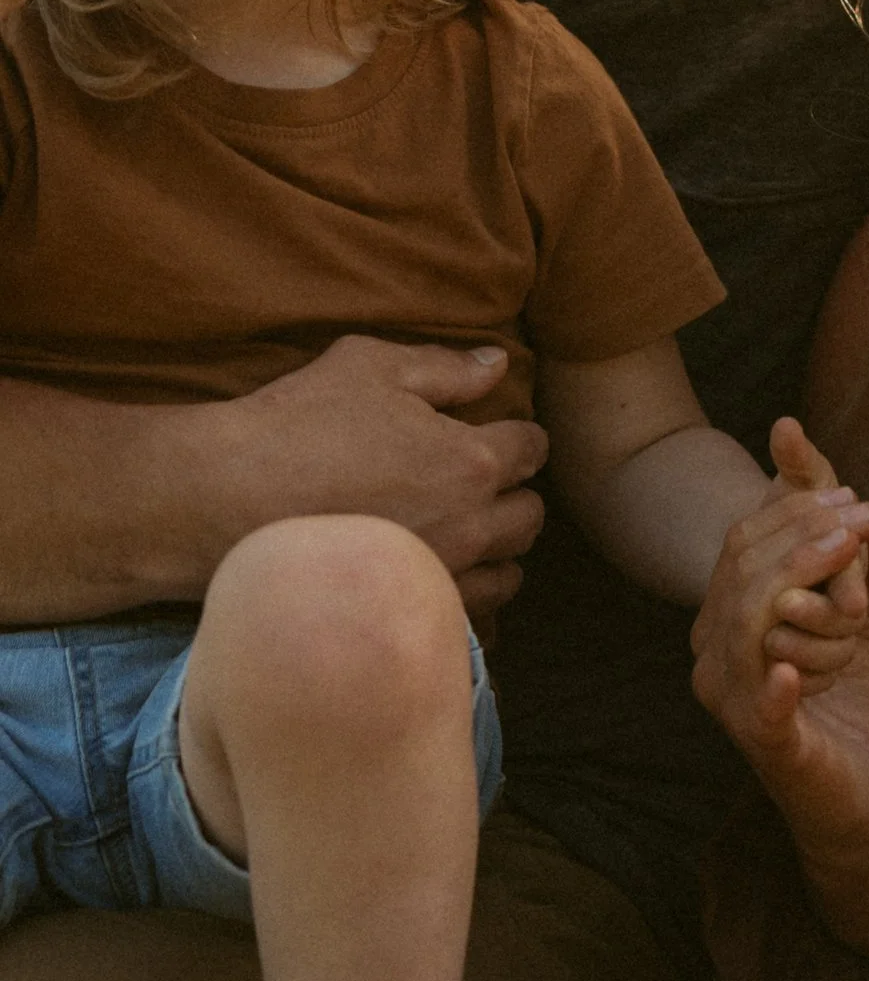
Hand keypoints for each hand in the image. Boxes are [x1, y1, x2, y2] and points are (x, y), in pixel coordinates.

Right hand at [214, 337, 547, 616]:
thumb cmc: (297, 425)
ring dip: (499, 549)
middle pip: (529, 514)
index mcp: (471, 459)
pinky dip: (470, 597)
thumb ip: (444, 368)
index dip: (517, 436)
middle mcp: (471, 524)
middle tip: (480, 482)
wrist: (224, 499)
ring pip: (509, 571)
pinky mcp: (406, 613)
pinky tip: (443, 577)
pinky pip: (471, 618)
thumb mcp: (371, 368)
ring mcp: (442, 577)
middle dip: (514, 493)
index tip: (497, 434)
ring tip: (467, 532)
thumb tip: (497, 363)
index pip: (532, 448)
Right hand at [693, 417, 868, 942]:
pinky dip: (774, 689)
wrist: (862, 792)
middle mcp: (716, 656)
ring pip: (750, 624)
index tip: (851, 492)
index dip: (794, 509)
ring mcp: (737, 704)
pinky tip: (791, 671)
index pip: (743, 543)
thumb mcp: (859, 615)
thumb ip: (861, 561)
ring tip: (850, 552)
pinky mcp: (770, 749)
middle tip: (863, 516)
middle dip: (805, 533)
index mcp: (727, 618)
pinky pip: (763, 714)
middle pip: (743, 572)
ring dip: (802, 581)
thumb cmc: (849, 700)